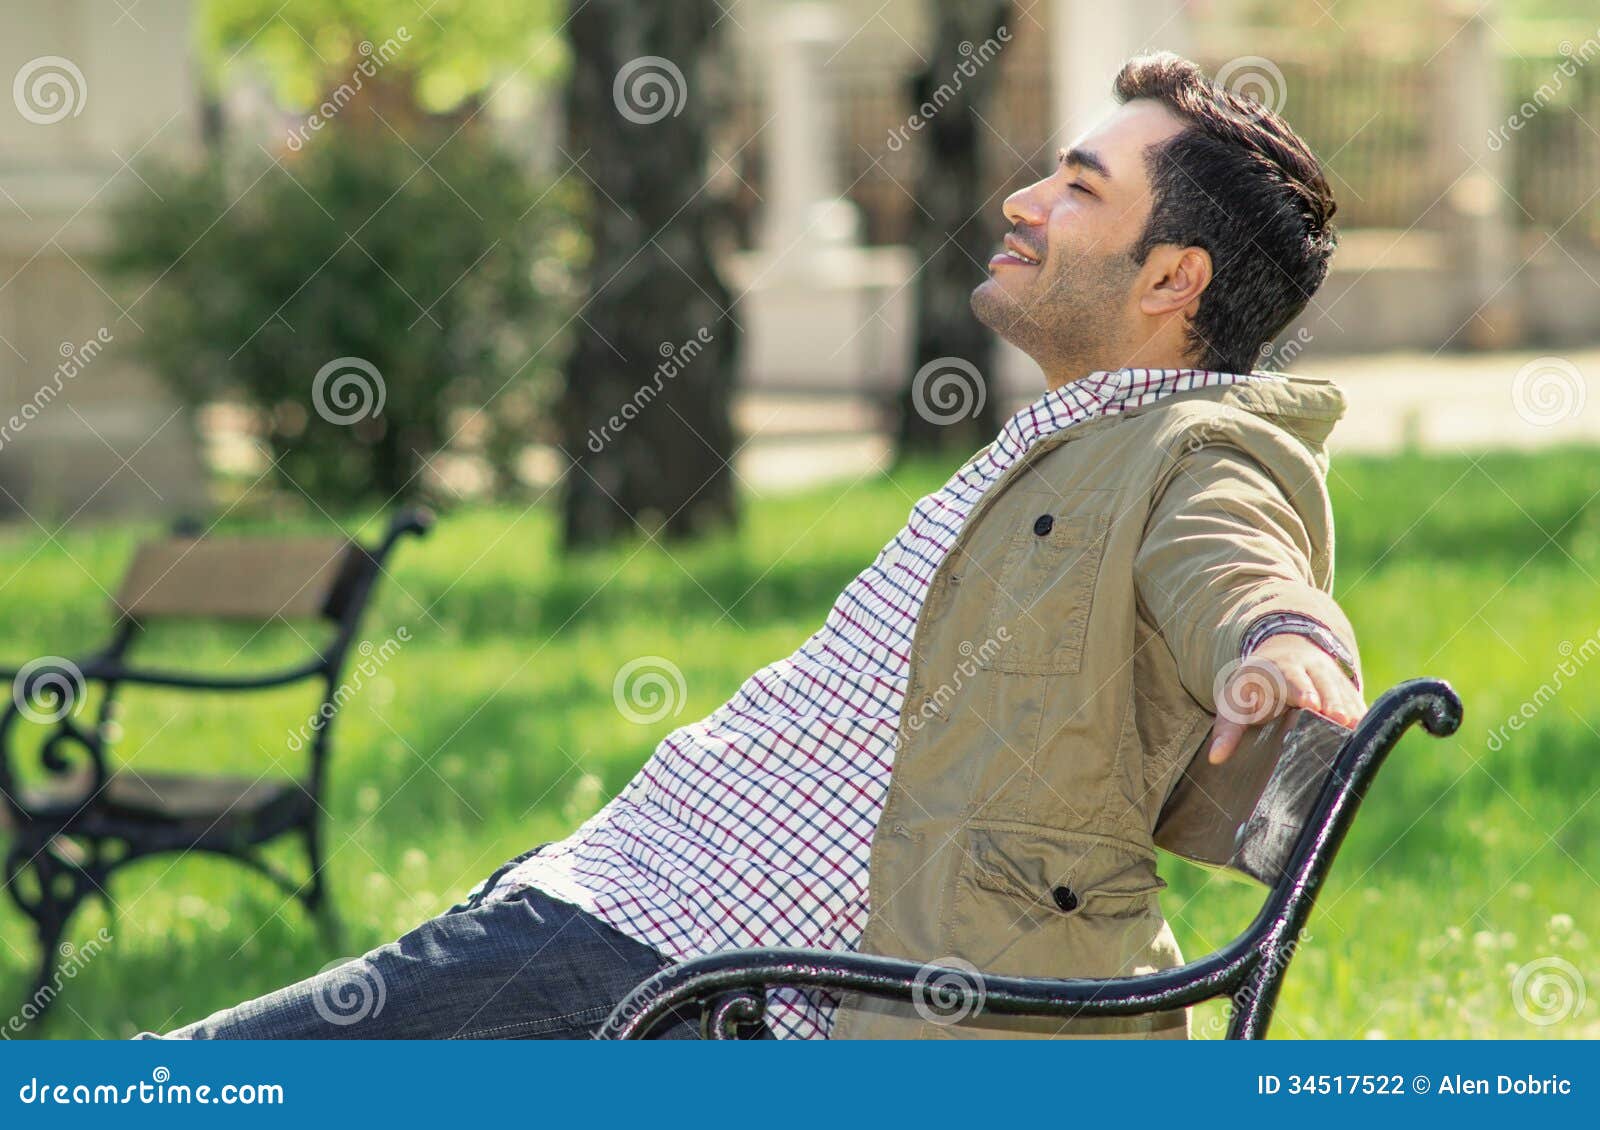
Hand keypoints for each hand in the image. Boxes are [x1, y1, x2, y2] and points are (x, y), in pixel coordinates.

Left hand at [1208, 633, 1366, 764]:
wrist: (1283, 654)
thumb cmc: (1255, 686)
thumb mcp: (1235, 701)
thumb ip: (1227, 729)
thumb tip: (1215, 757)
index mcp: (1281, 669)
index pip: (1292, 677)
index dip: (1302, 689)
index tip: (1311, 703)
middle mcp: (1311, 669)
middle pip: (1325, 683)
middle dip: (1333, 701)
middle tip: (1340, 721)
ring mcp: (1333, 678)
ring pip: (1345, 691)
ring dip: (1352, 709)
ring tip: (1357, 728)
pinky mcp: (1347, 690)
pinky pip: (1357, 700)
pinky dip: (1363, 714)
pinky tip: (1369, 732)